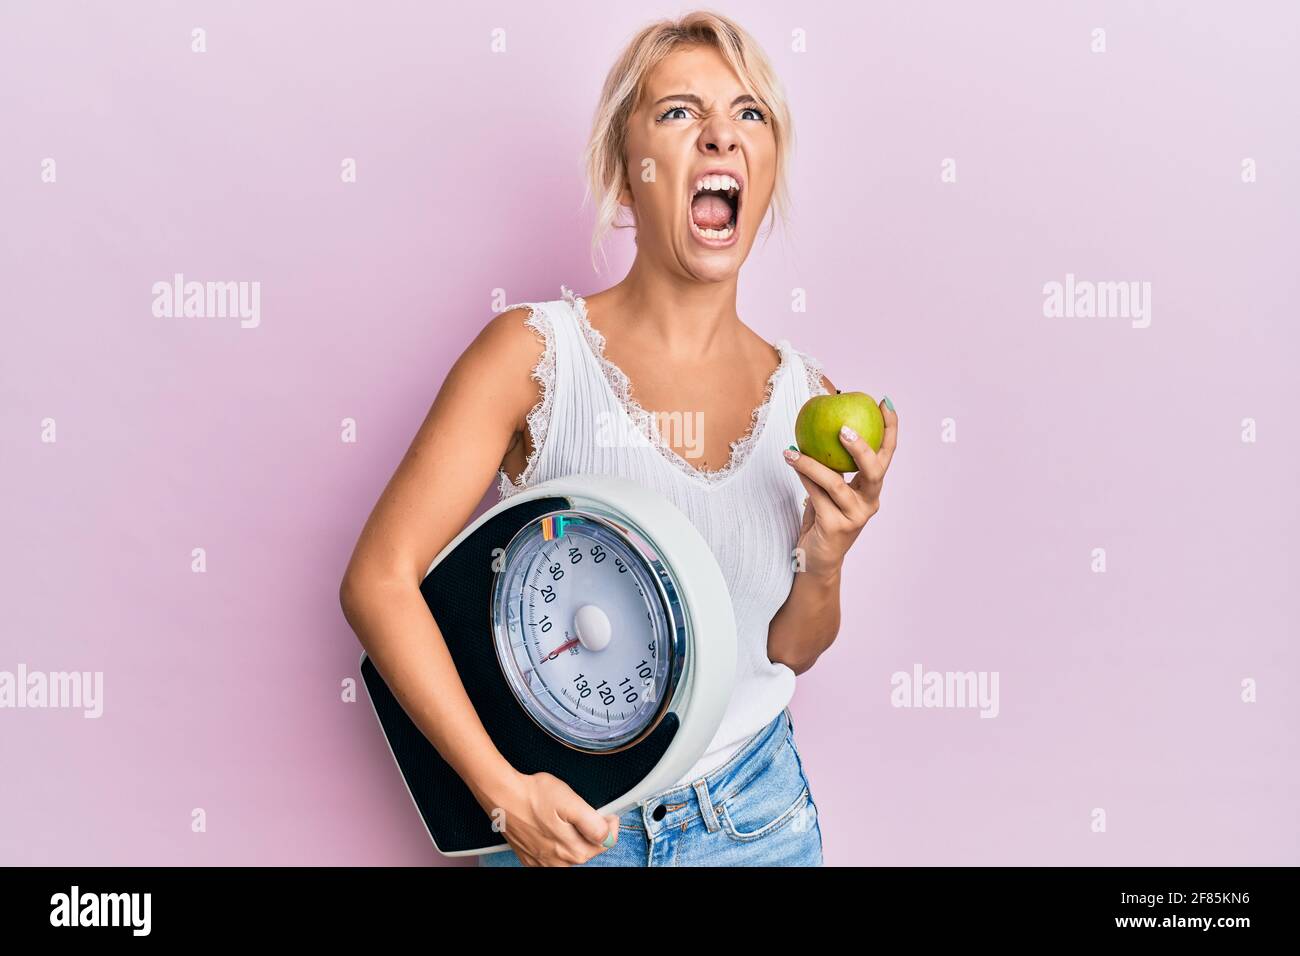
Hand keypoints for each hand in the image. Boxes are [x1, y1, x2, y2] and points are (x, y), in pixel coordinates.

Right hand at [484, 770, 620, 866]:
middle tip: (585, 812)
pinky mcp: (529, 858)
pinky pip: (551, 857)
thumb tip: (608, 836)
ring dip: (573, 840)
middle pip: (588, 851)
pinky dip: (555, 846)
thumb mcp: (571, 803)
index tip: (607, 813)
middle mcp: (558, 862)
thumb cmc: (535, 795)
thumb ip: (593, 824)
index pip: (605, 844)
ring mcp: (542, 861)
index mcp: (573, 850)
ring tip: (565, 819)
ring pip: (569, 855)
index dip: (609, 826)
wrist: (503, 796)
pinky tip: (550, 831)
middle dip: (591, 833)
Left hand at [784, 396, 897, 577]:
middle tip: (843, 428)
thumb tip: (819, 426)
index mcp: (871, 490)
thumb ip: (830, 466)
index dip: (889, 429)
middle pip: (874, 471)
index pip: (886, 455)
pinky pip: (816, 496)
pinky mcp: (836, 527)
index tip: (884, 404)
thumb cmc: (823, 518)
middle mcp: (869, 503)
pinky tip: (790, 462)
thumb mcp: (829, 490)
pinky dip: (802, 477)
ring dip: (811, 463)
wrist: (817, 559)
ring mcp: (855, 517)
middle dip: (862, 447)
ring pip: (835, 483)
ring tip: (791, 449)